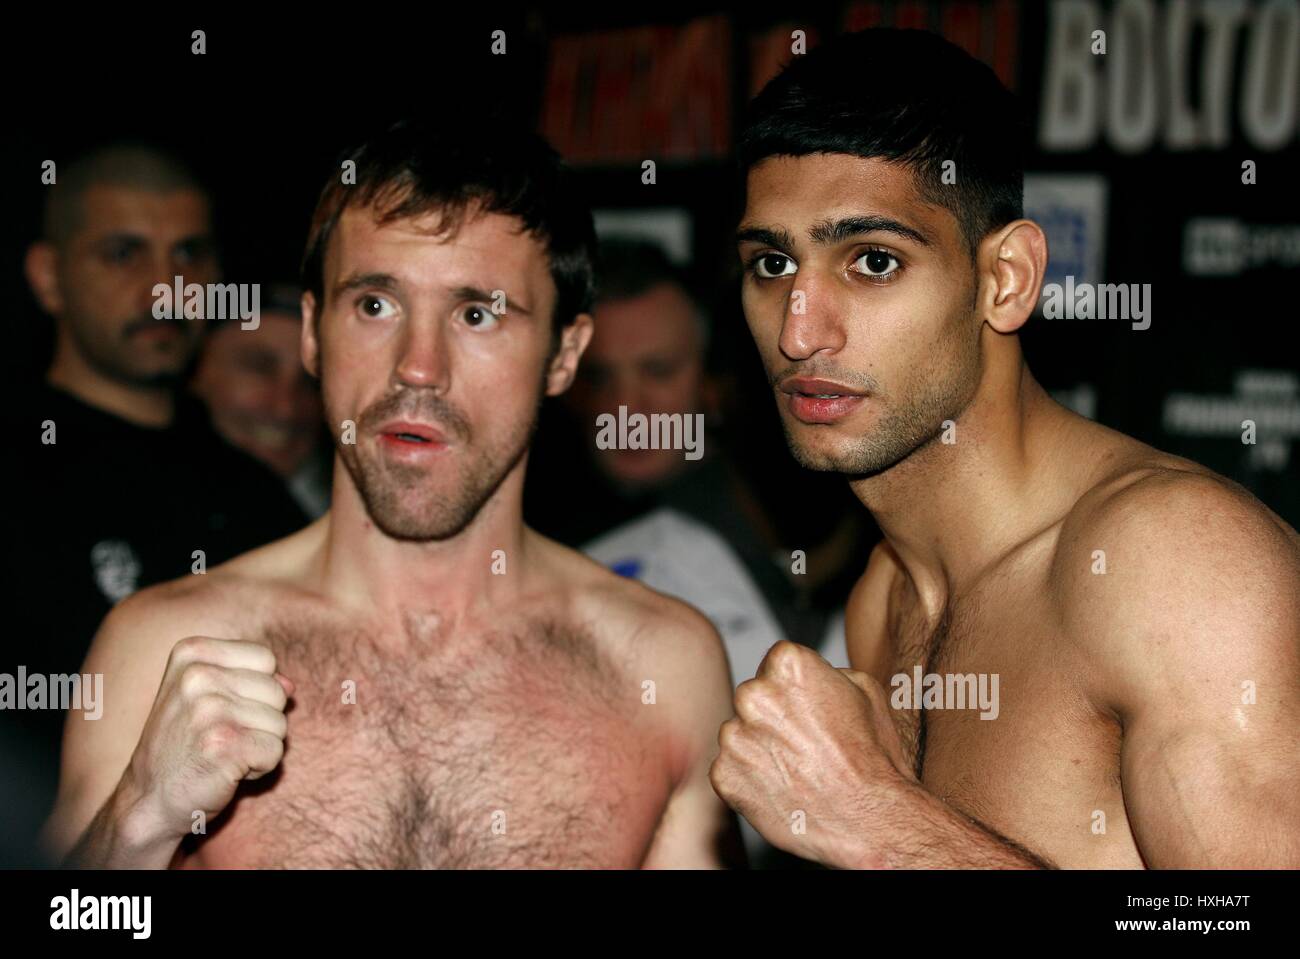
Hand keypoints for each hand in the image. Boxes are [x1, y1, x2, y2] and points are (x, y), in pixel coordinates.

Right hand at [116, 636, 291, 843]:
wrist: (148, 798)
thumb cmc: (183, 744)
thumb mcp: (205, 696)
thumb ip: (250, 679)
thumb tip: (290, 686)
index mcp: (191, 653)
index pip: (265, 658)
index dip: (256, 688)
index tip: (220, 708)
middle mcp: (198, 676)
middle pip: (276, 690)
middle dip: (260, 719)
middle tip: (219, 736)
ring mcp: (210, 711)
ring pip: (279, 722)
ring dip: (259, 744)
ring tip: (221, 753)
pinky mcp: (224, 746)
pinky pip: (276, 751)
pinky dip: (260, 767)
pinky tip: (226, 770)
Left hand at [708, 640, 913, 866]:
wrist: (870, 819)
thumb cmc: (873, 756)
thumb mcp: (865, 689)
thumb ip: (825, 672)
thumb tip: (807, 677)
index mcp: (786, 665)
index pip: (775, 664)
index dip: (796, 688)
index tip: (812, 709)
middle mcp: (753, 695)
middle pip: (755, 698)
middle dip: (774, 716)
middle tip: (806, 743)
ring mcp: (734, 737)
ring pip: (740, 733)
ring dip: (760, 747)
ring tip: (798, 769)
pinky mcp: (724, 776)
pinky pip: (731, 768)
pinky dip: (750, 778)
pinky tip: (783, 788)